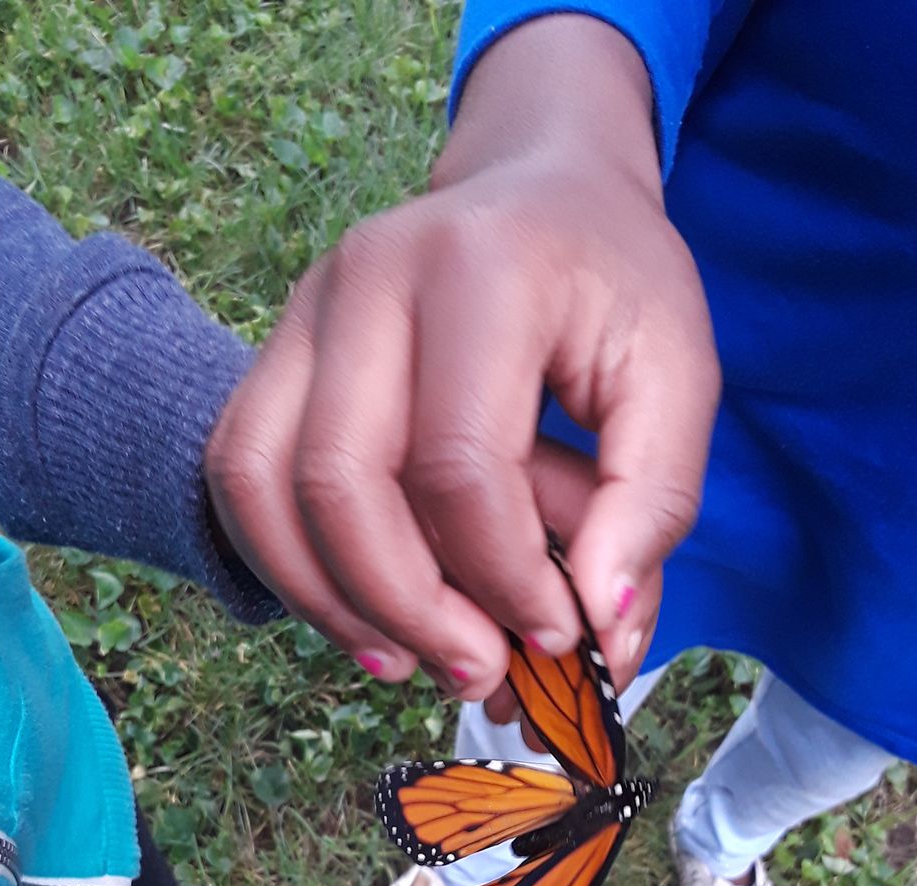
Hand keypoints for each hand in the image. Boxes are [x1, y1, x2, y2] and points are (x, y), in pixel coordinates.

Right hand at [205, 16, 718, 700]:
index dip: (505, 578)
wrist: (538, 182)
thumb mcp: (678, 375)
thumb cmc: (613, 281)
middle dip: (408, 609)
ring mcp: (305, 309)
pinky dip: (282, 563)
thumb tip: (600, 626)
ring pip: (266, 485)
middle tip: (478, 673)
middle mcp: (368, 277)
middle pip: (342, 483)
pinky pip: (238, 473)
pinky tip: (354, 617)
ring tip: (406, 663)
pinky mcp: (277, 348)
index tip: (559, 633)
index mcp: (481, 271)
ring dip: (330, 601)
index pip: (460, 464)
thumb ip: (652, 501)